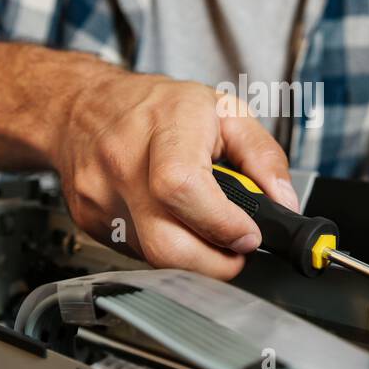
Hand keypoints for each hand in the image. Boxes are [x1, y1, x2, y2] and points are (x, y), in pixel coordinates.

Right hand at [51, 65, 298, 278]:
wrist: (83, 105)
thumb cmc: (158, 106)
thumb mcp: (225, 111)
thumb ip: (264, 157)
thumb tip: (284, 205)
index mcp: (164, 124)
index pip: (183, 188)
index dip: (221, 224)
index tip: (248, 235)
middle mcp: (124, 160)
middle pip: (166, 243)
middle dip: (214, 263)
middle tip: (235, 248)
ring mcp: (100, 194)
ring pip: (152, 256)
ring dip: (191, 257)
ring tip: (205, 230)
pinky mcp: (87, 219)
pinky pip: (134, 252)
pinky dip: (163, 247)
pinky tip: (170, 222)